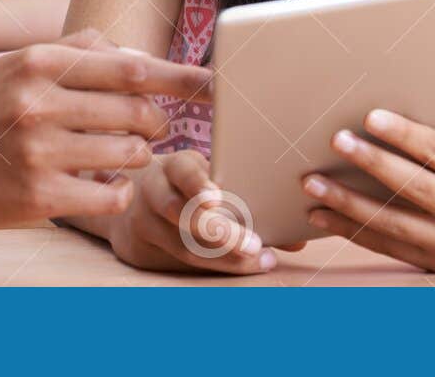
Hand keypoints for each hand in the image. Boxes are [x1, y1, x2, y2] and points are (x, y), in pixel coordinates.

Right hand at [0, 30, 212, 229]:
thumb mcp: (20, 64)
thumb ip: (81, 51)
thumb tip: (143, 58)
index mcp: (39, 62)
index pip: (131, 68)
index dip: (180, 78)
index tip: (212, 83)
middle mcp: (39, 103)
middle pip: (139, 112)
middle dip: (156, 122)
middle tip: (149, 126)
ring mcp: (39, 152)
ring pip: (129, 155)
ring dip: (136, 156)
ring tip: (118, 153)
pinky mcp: (39, 197)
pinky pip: (110, 195)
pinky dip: (116, 191)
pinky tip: (101, 184)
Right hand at [105, 149, 281, 273]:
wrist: (135, 206)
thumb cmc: (188, 190)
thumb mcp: (209, 182)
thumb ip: (248, 199)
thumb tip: (298, 237)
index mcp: (173, 167)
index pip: (182, 171)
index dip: (197, 184)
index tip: (216, 197)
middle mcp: (154, 192)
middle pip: (182, 214)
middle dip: (219, 232)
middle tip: (254, 244)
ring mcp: (146, 223)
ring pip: (183, 245)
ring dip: (223, 256)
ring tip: (258, 258)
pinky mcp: (144, 249)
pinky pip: (181, 262)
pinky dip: (215, 266)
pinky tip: (244, 267)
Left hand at [300, 72, 434, 273]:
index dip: (405, 135)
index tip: (370, 117)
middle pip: (414, 188)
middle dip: (373, 164)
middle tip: (336, 141)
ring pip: (394, 225)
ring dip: (349, 205)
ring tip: (313, 183)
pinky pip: (389, 247)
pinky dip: (353, 232)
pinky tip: (320, 216)